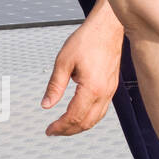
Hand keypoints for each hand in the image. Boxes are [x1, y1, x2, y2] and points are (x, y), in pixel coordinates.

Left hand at [41, 18, 123, 135]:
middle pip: (86, 123)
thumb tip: (46, 104)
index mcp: (91, 88)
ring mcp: (110, 91)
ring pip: (95, 119)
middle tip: (53, 131)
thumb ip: (55, 86)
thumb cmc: (88, 40)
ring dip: (79, 127)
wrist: (107, 27)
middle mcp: (104, 93)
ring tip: (64, 127)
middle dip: (68, 130)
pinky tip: (80, 116)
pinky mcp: (112, 87)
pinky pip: (102, 111)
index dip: (60, 126)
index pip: (74, 117)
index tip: (49, 130)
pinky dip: (89, 118)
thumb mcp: (64, 62)